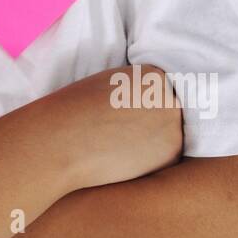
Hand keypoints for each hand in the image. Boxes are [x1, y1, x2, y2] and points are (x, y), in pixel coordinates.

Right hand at [55, 63, 183, 188]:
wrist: (62, 140)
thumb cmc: (74, 111)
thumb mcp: (108, 84)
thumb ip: (133, 90)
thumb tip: (145, 104)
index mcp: (152, 74)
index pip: (158, 92)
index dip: (139, 107)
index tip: (121, 116)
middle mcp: (169, 95)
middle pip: (167, 113)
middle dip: (149, 124)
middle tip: (120, 134)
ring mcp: (174, 124)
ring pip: (169, 137)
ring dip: (151, 143)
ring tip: (120, 145)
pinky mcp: (172, 153)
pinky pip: (166, 159)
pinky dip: (149, 163)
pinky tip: (125, 158)